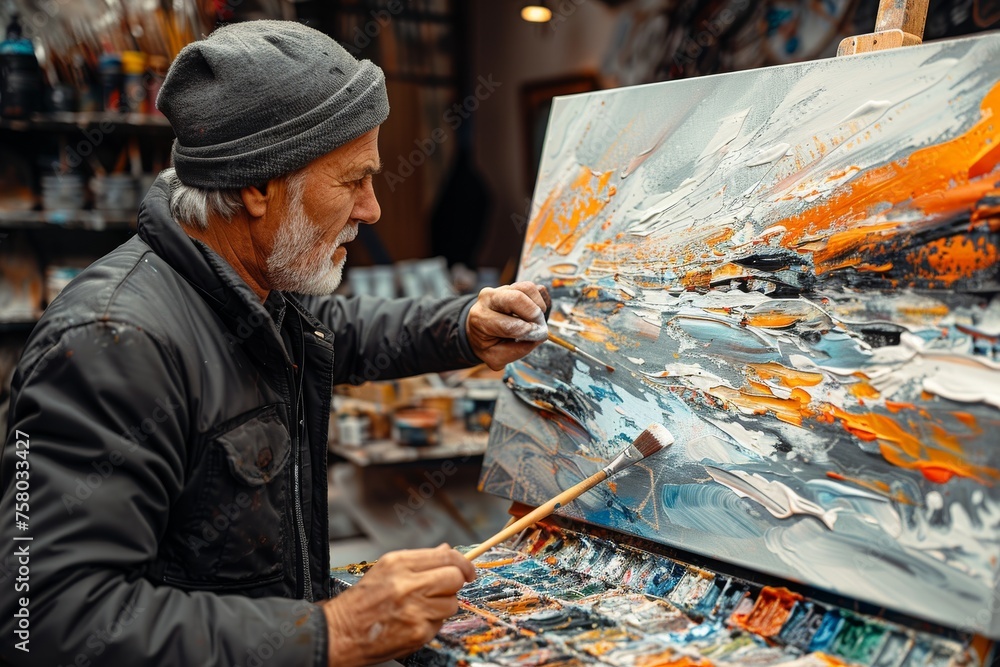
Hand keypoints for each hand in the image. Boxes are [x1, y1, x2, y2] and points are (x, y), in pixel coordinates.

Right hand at [321, 544, 475, 665]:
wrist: (339, 632)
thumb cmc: (361, 602)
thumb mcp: (386, 569)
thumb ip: (420, 561)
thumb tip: (447, 551)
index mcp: (399, 563)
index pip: (446, 557)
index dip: (463, 563)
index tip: (468, 570)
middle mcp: (407, 584)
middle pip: (454, 578)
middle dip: (454, 584)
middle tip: (446, 589)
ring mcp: (414, 610)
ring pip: (452, 603)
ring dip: (442, 606)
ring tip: (421, 608)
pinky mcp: (418, 633)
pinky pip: (440, 624)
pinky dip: (431, 624)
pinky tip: (413, 622)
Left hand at [466, 281, 551, 369]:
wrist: (480, 330)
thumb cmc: (488, 344)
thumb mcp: (496, 357)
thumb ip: (518, 350)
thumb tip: (539, 336)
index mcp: (480, 318)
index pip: (508, 324)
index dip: (527, 332)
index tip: (537, 337)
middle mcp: (488, 299)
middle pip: (516, 298)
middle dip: (534, 314)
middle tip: (540, 327)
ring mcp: (501, 289)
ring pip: (527, 288)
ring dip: (538, 305)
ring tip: (538, 320)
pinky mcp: (512, 286)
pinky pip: (532, 287)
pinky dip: (540, 299)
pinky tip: (537, 312)